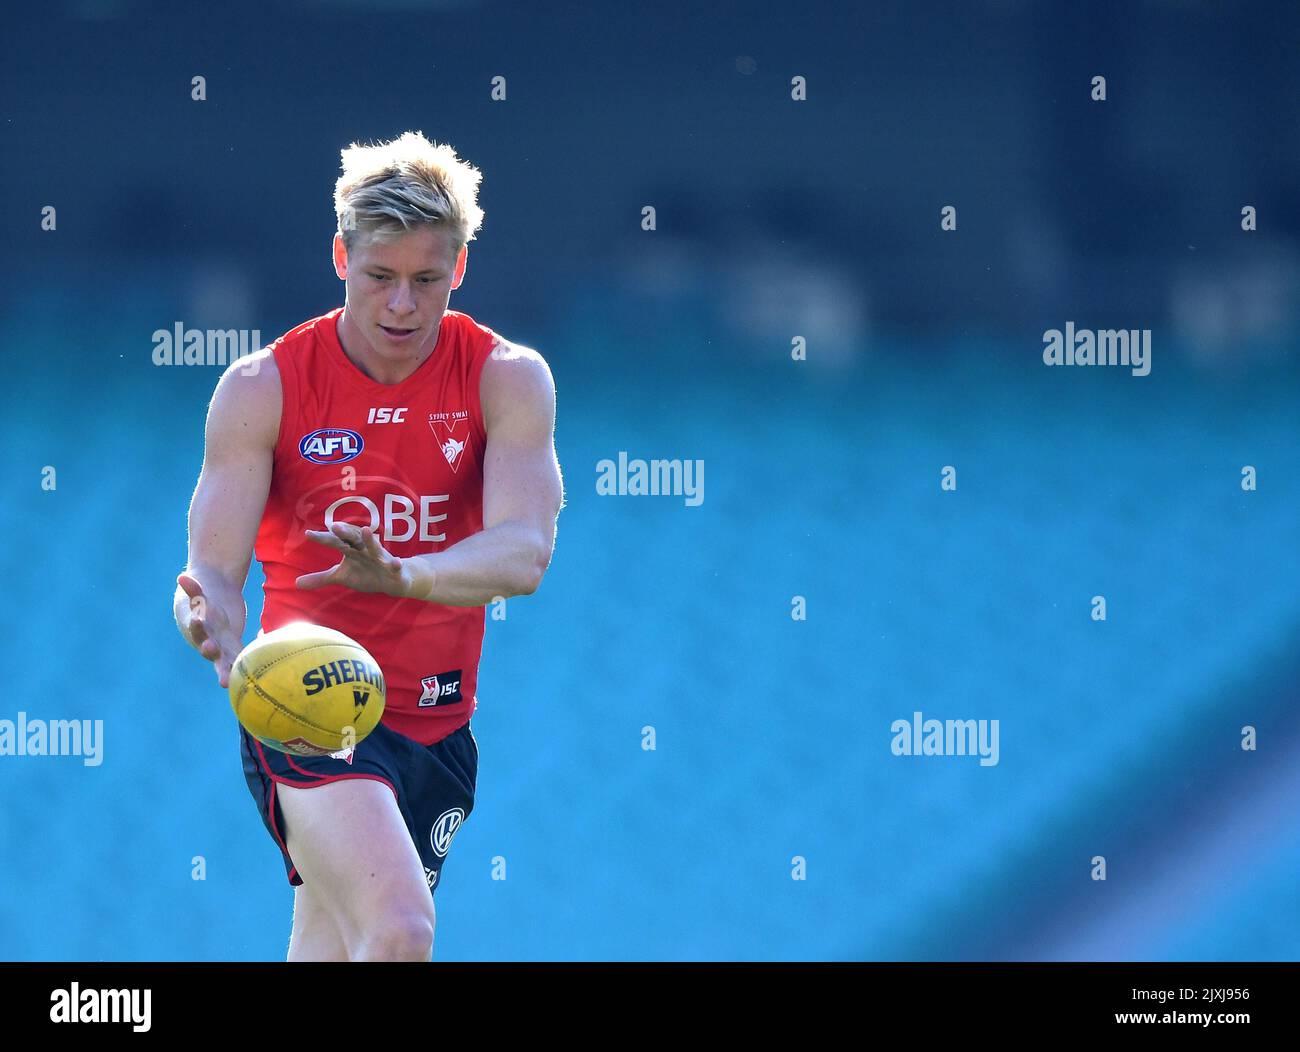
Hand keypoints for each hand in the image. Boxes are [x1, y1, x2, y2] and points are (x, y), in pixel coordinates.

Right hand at [176, 573, 242, 687]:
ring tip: (224, 683)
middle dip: (208, 651)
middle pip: (207, 647)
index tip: (197, 620)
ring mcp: (221, 646)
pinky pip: (238, 659)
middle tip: (210, 650)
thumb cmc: (202, 597)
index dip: (196, 624)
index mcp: (197, 625)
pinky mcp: (234, 647)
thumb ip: (193, 589)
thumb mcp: (199, 592)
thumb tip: (182, 577)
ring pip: (222, 661)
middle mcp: (207, 638)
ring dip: (224, 671)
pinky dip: (242, 664)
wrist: (213, 602)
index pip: (195, 625)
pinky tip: (251, 677)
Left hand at [297, 521, 409, 596]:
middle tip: (334, 526)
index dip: (323, 538)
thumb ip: (321, 578)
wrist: (393, 580)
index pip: (335, 542)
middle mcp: (365, 550)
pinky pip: (395, 565)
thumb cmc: (366, 574)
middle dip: (345, 532)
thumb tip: (296, 583)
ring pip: (375, 547)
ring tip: (366, 530)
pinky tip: (397, 563)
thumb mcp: (342, 576)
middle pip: (353, 539)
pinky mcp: (394, 568)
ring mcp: (380, 558)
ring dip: (371, 539)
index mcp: (351, 550)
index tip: (308, 534)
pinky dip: (396, 564)